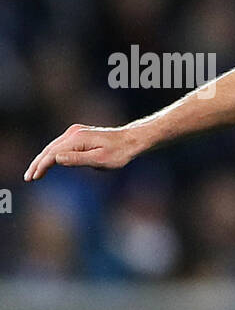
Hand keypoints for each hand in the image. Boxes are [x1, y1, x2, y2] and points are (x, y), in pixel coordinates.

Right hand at [24, 123, 141, 181]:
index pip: (53, 154)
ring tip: (34, 173)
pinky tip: (47, 163)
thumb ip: (78, 160)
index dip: (42, 166)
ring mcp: (75, 132)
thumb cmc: (119, 153)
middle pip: (50, 149)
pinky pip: (60, 146)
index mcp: (78, 139)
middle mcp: (74, 133)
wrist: (131, 140)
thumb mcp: (100, 160)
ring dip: (43, 160)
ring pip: (53, 147)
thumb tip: (56, 159)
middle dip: (38, 164)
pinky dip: (52, 155)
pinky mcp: (78, 135)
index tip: (34, 177)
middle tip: (28, 178)